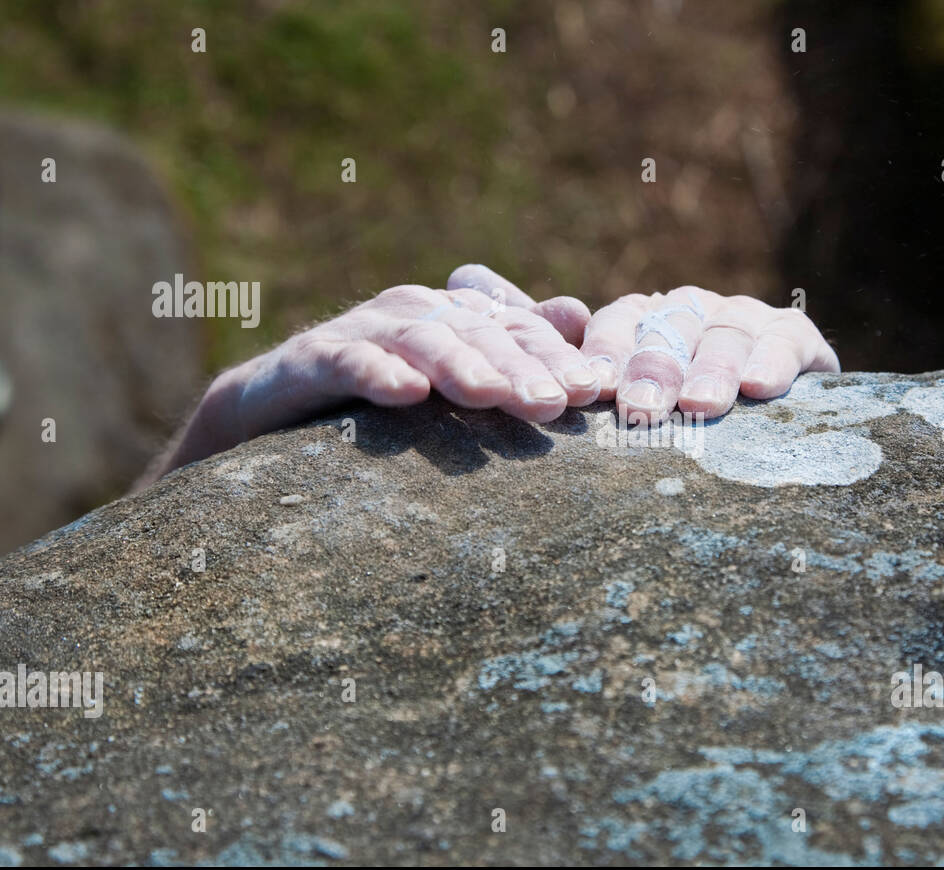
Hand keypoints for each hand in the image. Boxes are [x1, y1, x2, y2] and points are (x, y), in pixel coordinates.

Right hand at [144, 265, 596, 481]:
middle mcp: (414, 312)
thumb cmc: (379, 401)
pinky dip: (377, 372)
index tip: (596, 390)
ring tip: (492, 395)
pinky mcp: (312, 359)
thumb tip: (579, 312)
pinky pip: (348, 361)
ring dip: (459, 365)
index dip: (557, 356)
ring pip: (421, 340)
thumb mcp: (452, 376)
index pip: (517, 330)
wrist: (273, 410)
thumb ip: (513, 344)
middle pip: (477, 332)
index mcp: (455, 317)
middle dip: (520, 365)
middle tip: (556, 401)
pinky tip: (406, 393)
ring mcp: (362, 331)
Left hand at [577, 287, 839, 422]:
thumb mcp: (648, 402)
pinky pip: (783, 341)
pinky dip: (771, 362)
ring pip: (724, 335)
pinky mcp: (793, 334)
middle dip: (655, 368)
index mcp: (648, 320)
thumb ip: (609, 394)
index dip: (608, 351)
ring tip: (699, 404)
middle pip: (671, 329)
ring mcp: (744, 317)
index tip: (599, 388)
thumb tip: (568, 400)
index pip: (620, 322)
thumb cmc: (689, 414)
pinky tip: (760, 386)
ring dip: (711, 370)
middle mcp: (693, 310)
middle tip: (641, 408)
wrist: (780, 406)